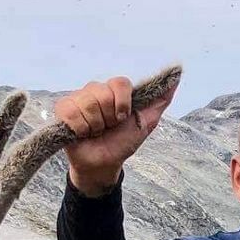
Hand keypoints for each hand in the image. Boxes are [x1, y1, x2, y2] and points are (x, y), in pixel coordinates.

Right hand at [57, 74, 179, 194]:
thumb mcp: (146, 122)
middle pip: (102, 92)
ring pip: (87, 102)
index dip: (122, 103)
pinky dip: (80, 127)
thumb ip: (160, 100)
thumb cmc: (122, 143)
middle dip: (108, 117)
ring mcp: (78, 99)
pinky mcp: (63, 110)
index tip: (122, 118)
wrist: (103, 164)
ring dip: (94, 125)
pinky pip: (71, 111)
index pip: (120, 82)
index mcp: (115, 91)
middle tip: (107, 127)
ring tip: (94, 132)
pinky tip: (82, 133)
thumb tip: (176, 75)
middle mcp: (96, 91)